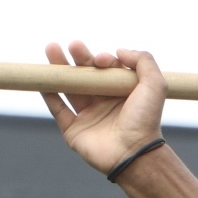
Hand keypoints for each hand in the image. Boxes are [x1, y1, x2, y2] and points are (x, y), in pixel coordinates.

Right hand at [41, 41, 166, 176]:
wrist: (134, 152)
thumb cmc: (146, 120)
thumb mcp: (155, 86)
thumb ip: (144, 61)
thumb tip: (119, 51)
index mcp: (123, 94)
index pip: (108, 70)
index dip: (103, 60)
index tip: (102, 60)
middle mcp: (106, 104)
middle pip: (87, 76)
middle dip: (79, 58)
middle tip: (74, 45)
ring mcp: (89, 116)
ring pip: (70, 89)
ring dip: (60, 70)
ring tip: (51, 48)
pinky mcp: (74, 130)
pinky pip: (58, 109)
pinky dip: (48, 94)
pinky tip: (43, 78)